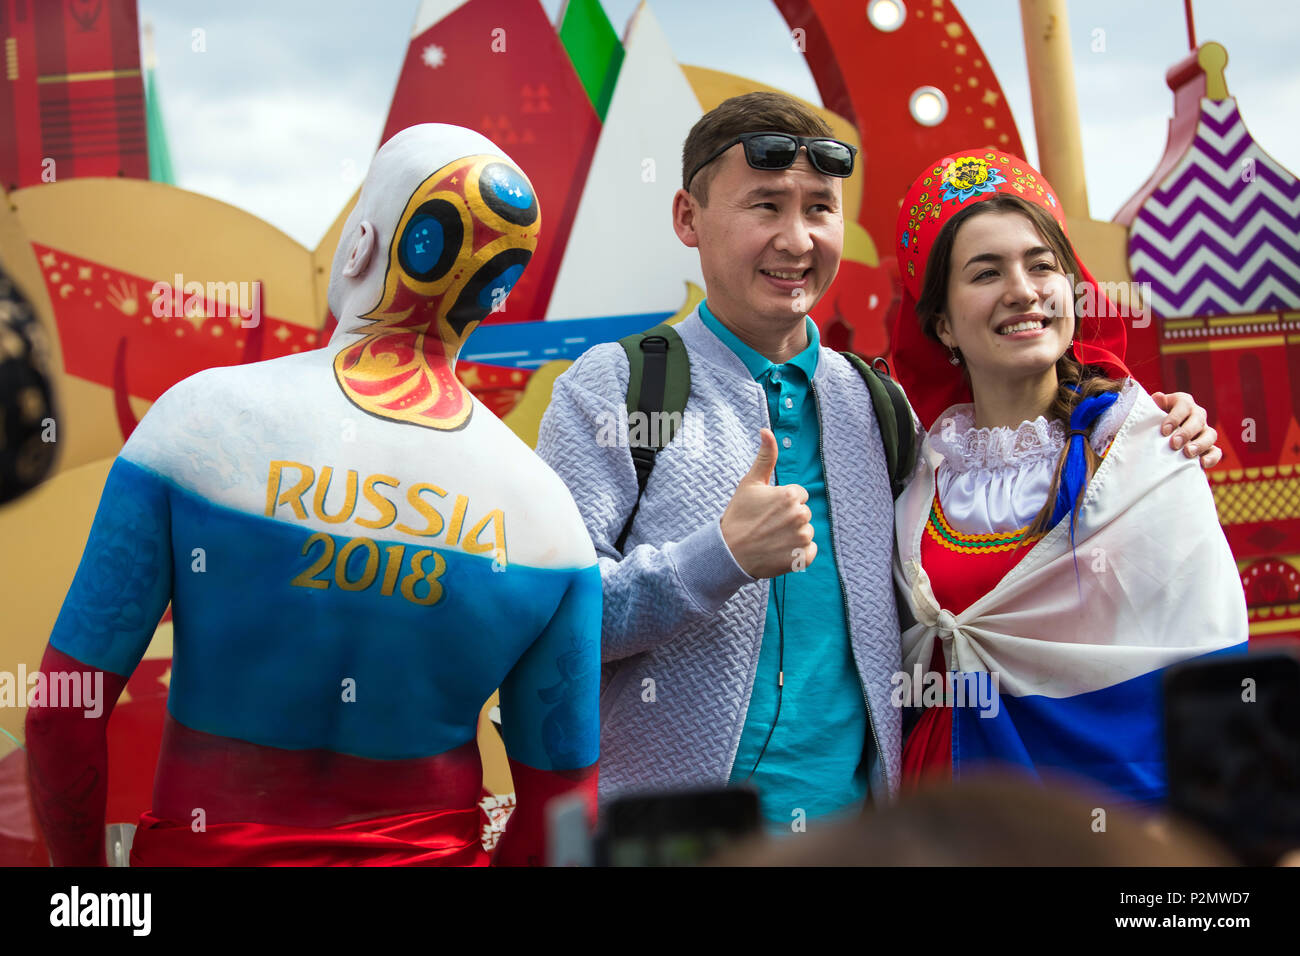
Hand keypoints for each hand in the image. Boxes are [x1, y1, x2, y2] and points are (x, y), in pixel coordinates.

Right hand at [721, 429, 816, 577]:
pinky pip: (809, 551)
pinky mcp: (803, 558)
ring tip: (771, 539)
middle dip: (788, 518)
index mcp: (790, 495)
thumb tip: (766, 430)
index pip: (798, 495)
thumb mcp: (750, 483)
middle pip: (803, 513)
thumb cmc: (739, 516)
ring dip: (793, 536)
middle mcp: (800, 515)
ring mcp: (802, 538)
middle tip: (767, 525)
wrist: (729, 553)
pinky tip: (779, 551)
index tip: (766, 511)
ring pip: (806, 532)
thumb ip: (765, 456)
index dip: (781, 502)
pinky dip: (798, 554)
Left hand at [1151, 391, 1221, 468]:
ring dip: (1201, 444)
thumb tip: (1158, 397)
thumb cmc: (1149, 423)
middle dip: (1187, 432)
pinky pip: (1216, 451)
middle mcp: (1196, 414)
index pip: (1184, 405)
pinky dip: (1212, 457)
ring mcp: (1204, 431)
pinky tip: (1202, 463)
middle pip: (1198, 419)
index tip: (1164, 431)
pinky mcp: (1208, 448)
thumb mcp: (1149, 414)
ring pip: (1210, 434)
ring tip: (1188, 453)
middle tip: (1174, 444)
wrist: (1153, 440)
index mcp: (1182, 403)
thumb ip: (1153, 407)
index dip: (1175, 417)